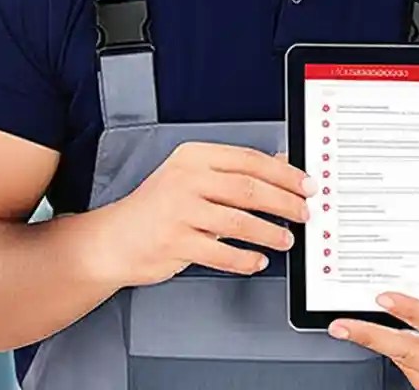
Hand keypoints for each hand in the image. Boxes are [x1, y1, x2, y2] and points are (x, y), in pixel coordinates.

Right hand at [100, 142, 315, 286]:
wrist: (113, 240)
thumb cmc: (156, 209)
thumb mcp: (192, 178)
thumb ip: (235, 171)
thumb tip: (283, 162)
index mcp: (193, 158)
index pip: (249, 160)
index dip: (283, 173)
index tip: (305, 185)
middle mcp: (185, 180)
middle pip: (249, 188)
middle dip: (284, 203)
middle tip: (303, 213)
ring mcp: (179, 211)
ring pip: (239, 221)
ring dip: (269, 233)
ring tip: (284, 239)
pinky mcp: (175, 242)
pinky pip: (221, 253)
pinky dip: (245, 259)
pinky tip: (257, 260)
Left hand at [328, 234, 418, 389]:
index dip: (410, 311)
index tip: (384, 297)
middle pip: (407, 354)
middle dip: (370, 337)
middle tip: (341, 324)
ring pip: (403, 363)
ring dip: (375, 342)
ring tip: (345, 326)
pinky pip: (407, 371)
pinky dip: (394, 350)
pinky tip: (381, 334)